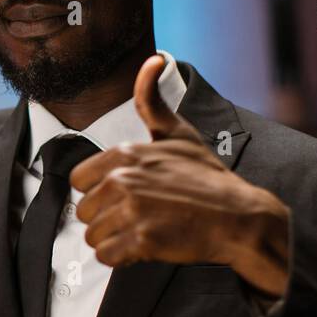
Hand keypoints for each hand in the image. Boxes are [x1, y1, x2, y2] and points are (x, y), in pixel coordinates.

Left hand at [69, 55, 291, 296]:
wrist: (238, 217)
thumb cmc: (207, 178)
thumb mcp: (178, 133)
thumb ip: (151, 101)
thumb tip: (153, 59)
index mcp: (124, 154)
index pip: (78, 181)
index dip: (99, 191)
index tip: (125, 194)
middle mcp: (123, 180)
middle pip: (83, 211)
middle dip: (106, 218)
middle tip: (138, 215)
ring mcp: (131, 211)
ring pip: (93, 235)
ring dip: (114, 239)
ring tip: (144, 229)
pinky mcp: (142, 241)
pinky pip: (106, 256)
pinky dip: (121, 257)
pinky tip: (144, 247)